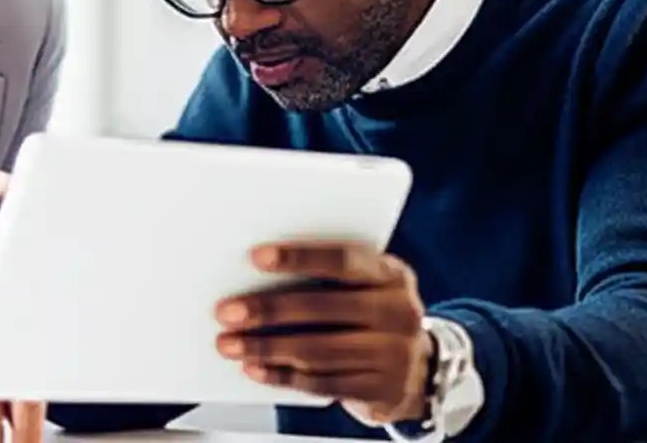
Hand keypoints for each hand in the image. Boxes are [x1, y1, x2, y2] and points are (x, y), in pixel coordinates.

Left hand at [215, 242, 432, 424]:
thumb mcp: (367, 286)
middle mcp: (398, 312)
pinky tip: (255, 369)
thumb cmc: (373, 315)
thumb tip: (254, 274)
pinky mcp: (380, 389)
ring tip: (229, 344)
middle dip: (268, 309)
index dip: (298, 258)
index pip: (342, 260)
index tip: (256, 257)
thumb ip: (327, 278)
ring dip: (266, 348)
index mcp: (391, 274)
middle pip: (323, 307)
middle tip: (227, 311)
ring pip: (317, 350)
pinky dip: (282, 377)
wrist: (419, 370)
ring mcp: (394, 354)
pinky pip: (322, 384)